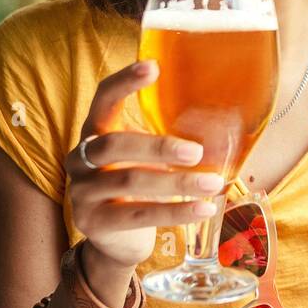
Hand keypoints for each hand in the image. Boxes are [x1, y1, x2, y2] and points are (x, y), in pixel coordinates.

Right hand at [64, 59, 227, 269]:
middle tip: (196, 152)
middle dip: (158, 147)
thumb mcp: (146, 158)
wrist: (116, 241)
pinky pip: (138, 215)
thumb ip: (167, 140)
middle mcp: (80, 158)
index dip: (124, 82)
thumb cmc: (138, 187)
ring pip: (130, 181)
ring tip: (213, 183)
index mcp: (95, 132)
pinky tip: (205, 209)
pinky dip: (176, 212)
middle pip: (115, 145)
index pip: (103, 99)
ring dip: (177, 183)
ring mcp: (81, 192)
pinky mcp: (92, 223)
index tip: (153, 66)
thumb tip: (227, 125)